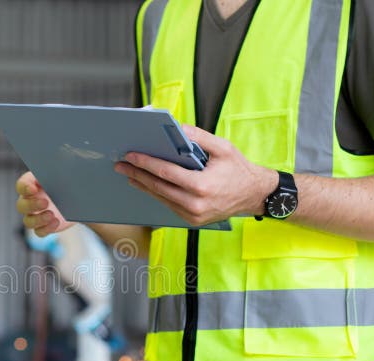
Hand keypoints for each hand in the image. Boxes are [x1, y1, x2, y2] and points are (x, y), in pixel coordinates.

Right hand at [15, 172, 73, 236]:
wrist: (79, 199)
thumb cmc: (67, 182)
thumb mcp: (63, 175)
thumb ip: (54, 173)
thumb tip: (52, 174)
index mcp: (31, 185)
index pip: (21, 186)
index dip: (25, 188)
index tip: (33, 189)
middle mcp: (30, 201)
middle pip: (21, 206)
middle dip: (32, 205)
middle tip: (45, 202)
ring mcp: (35, 216)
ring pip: (28, 221)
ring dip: (38, 219)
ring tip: (52, 215)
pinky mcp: (44, 227)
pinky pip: (39, 231)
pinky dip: (46, 228)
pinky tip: (56, 222)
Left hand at [114, 125, 277, 225]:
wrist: (253, 195)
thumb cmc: (238, 169)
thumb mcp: (223, 147)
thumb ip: (199, 137)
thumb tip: (176, 128)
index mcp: (202, 186)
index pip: (166, 172)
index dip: (146, 163)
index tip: (131, 156)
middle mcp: (195, 204)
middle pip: (158, 187)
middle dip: (137, 174)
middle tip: (121, 165)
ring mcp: (192, 215)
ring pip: (161, 197)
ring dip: (143, 185)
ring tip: (129, 173)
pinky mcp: (191, 220)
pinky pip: (169, 205)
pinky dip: (156, 193)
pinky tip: (146, 184)